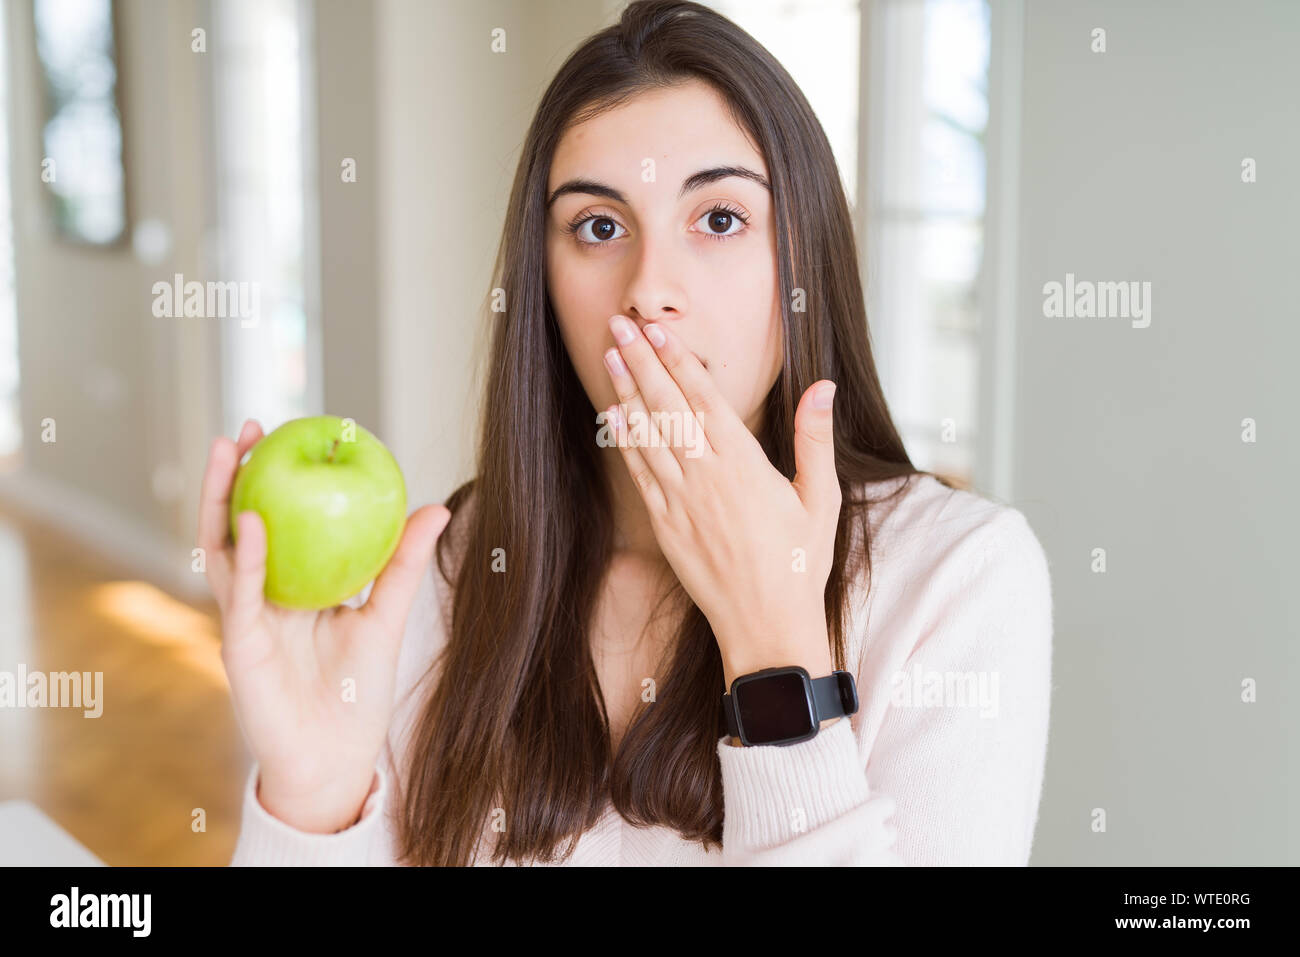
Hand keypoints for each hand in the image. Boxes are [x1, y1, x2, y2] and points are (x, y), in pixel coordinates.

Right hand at [198, 420, 450, 831]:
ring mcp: (246, 618)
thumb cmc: (359, 694)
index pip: (279, 521)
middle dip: (236, 474)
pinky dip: (245, 557)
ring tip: (229, 450)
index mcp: (293, 587)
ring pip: (225, 547)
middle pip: (240, 523)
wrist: (336, 759)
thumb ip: (403, 565)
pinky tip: (252, 521)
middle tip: (249, 427)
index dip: (278, 480)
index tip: (291, 433)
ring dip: (222, 498)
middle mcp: (263, 596)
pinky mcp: (239, 646)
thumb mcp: (387, 617)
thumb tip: (437, 505)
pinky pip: (240, 594)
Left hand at [600, 314, 840, 689]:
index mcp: (744, 464)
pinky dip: (625, 442)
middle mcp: (705, 477)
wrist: (766, 625)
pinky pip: (640, 474)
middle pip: (666, 406)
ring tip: (609, 354)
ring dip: (625, 391)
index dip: (678, 360)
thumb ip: (814, 439)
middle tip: (620, 322)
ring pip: (647, 435)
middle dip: (641, 360)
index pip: (704, 398)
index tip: (659, 329)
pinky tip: (613, 416)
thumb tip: (824, 387)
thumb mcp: (820, 500)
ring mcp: (680, 501)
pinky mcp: (666, 525)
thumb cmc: (800, 564)